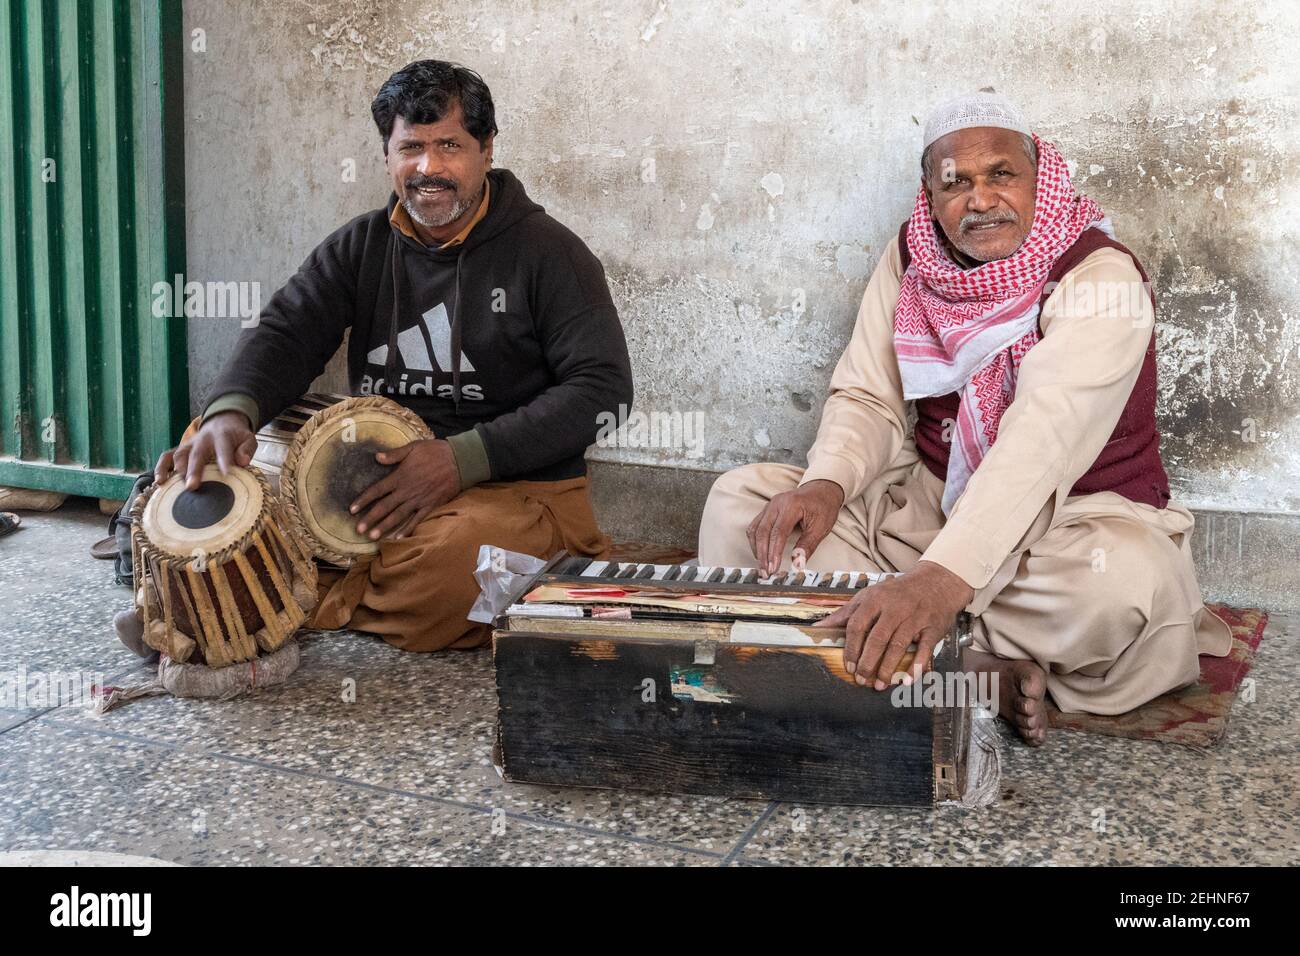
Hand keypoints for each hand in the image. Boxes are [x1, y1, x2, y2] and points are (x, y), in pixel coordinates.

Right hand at [154, 411, 257, 489]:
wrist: (222, 422)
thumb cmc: (236, 436)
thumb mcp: (248, 438)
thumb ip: (247, 449)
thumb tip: (243, 461)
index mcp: (221, 436)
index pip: (223, 448)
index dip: (224, 459)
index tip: (226, 473)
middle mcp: (202, 439)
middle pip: (196, 454)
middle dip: (193, 470)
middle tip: (192, 486)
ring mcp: (189, 444)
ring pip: (179, 455)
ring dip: (175, 470)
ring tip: (173, 487)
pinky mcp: (180, 449)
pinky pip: (166, 457)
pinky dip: (161, 468)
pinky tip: (159, 482)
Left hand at [349, 438, 458, 540]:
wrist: (460, 461)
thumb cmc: (436, 451)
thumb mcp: (414, 447)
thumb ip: (394, 454)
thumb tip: (376, 457)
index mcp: (400, 477)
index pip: (376, 490)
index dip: (363, 500)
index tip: (351, 510)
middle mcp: (407, 491)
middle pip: (384, 507)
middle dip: (370, 519)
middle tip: (358, 530)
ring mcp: (419, 500)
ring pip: (398, 517)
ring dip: (384, 527)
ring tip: (373, 537)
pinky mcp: (431, 505)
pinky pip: (417, 520)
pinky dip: (407, 529)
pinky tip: (398, 538)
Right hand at [746, 479, 843, 575]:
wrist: (822, 490)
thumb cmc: (823, 507)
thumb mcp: (821, 527)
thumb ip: (807, 546)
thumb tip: (797, 564)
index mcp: (791, 505)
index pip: (778, 532)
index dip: (774, 552)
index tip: (773, 569)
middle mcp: (776, 503)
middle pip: (762, 532)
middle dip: (762, 555)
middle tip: (766, 573)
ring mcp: (770, 505)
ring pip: (755, 529)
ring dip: (757, 549)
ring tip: (762, 566)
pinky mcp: (767, 510)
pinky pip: (755, 526)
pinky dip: (756, 541)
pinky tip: (760, 553)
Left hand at [814, 560, 973, 688]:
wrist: (935, 582)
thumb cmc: (896, 593)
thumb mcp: (869, 596)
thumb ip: (845, 613)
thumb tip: (819, 628)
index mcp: (875, 599)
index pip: (858, 626)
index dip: (851, 648)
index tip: (848, 667)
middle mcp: (895, 608)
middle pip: (877, 639)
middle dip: (867, 662)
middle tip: (861, 679)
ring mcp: (915, 618)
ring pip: (898, 646)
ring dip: (887, 668)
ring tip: (879, 685)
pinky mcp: (932, 628)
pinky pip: (924, 650)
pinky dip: (916, 666)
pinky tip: (907, 680)